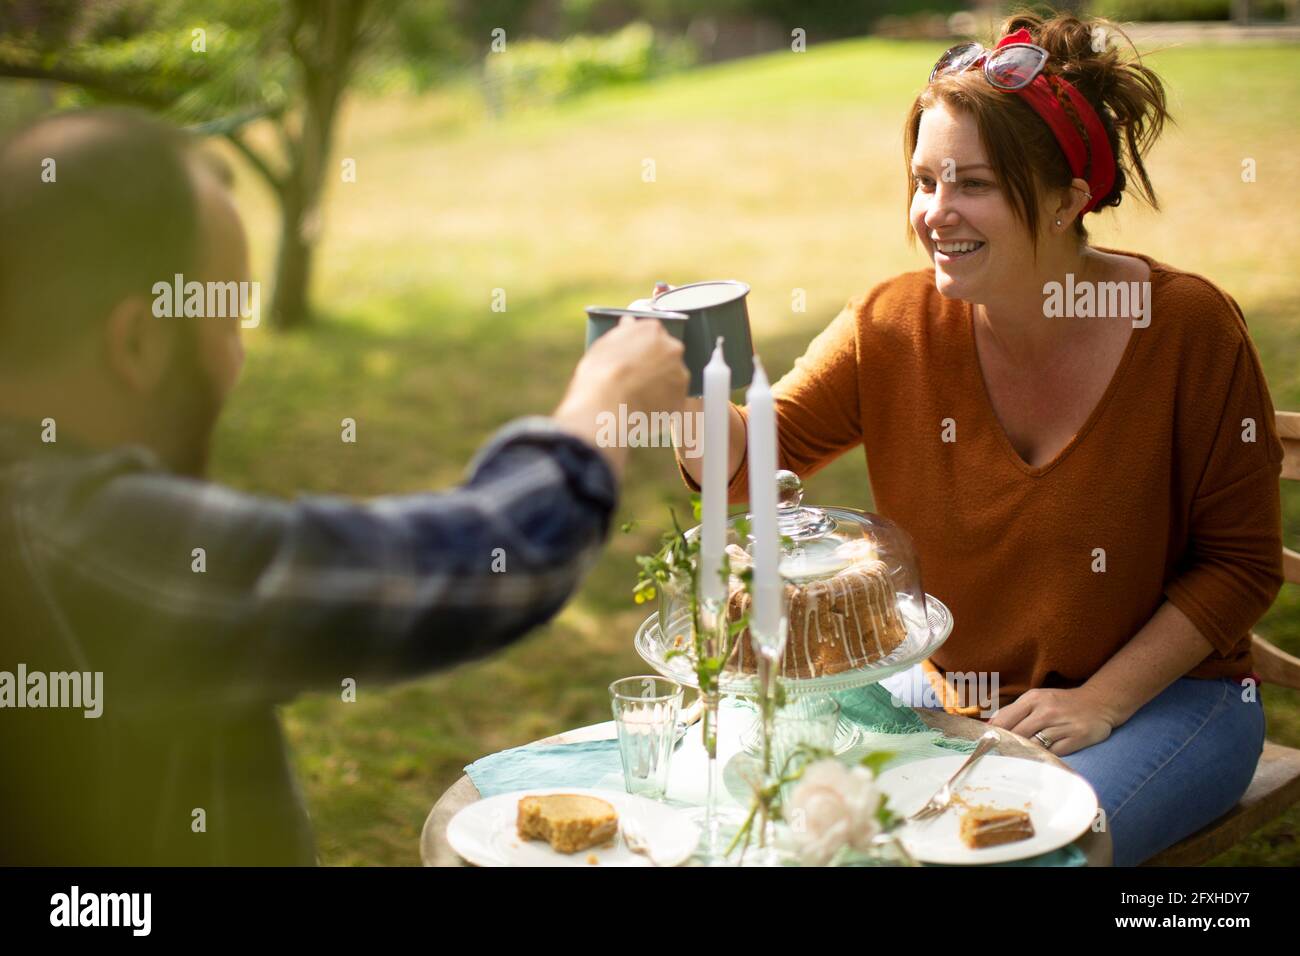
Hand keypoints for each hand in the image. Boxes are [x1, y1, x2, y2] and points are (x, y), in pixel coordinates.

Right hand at [552, 312, 687, 477]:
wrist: (605, 408)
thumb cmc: (600, 376)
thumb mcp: (604, 345)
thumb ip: (623, 332)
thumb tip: (629, 323)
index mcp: (653, 331)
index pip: (653, 334)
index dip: (642, 348)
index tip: (634, 358)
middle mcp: (672, 349)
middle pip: (666, 355)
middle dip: (654, 365)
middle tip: (634, 379)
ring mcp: (679, 376)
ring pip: (671, 378)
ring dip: (659, 385)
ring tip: (636, 397)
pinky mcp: (680, 401)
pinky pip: (671, 401)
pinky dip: (660, 405)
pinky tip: (642, 409)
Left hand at [986, 685, 1118, 756]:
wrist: (1099, 703)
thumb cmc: (1062, 703)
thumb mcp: (1038, 699)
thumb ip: (1015, 711)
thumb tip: (990, 725)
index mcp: (1033, 699)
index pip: (1006, 718)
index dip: (993, 733)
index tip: (984, 744)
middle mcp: (1047, 710)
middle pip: (1017, 733)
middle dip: (1006, 746)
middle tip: (996, 758)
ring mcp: (1062, 725)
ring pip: (1034, 744)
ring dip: (1023, 753)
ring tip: (1014, 761)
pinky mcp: (1076, 738)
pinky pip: (1053, 753)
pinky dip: (1044, 757)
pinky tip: (1038, 760)